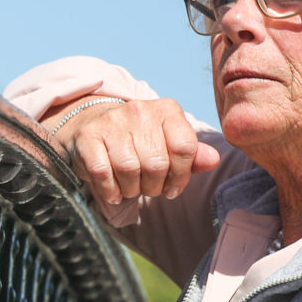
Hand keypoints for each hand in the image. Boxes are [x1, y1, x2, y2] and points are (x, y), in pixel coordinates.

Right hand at [53, 97, 220, 209]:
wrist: (91, 124)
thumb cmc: (137, 141)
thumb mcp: (167, 143)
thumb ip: (191, 154)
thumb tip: (213, 160)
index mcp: (167, 110)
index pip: (184, 147)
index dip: (180, 176)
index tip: (171, 187)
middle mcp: (140, 110)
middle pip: (156, 164)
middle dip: (153, 186)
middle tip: (147, 188)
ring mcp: (112, 122)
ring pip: (129, 170)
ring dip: (131, 189)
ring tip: (129, 188)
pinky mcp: (88, 136)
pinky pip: (102, 172)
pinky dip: (109, 190)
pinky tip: (113, 191)